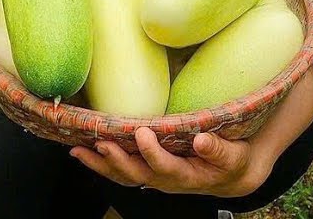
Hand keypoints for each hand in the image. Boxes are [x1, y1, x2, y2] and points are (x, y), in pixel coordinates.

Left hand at [70, 126, 270, 197]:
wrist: (229, 175)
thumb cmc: (233, 161)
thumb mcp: (234, 156)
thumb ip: (219, 151)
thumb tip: (202, 141)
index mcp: (187, 176)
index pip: (165, 167)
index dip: (152, 153)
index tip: (143, 133)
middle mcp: (165, 180)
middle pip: (136, 175)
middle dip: (117, 160)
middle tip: (102, 143)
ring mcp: (153, 177)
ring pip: (122, 175)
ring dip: (100, 164)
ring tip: (78, 151)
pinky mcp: (147, 170)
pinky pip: (120, 170)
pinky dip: (100, 162)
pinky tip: (83, 151)